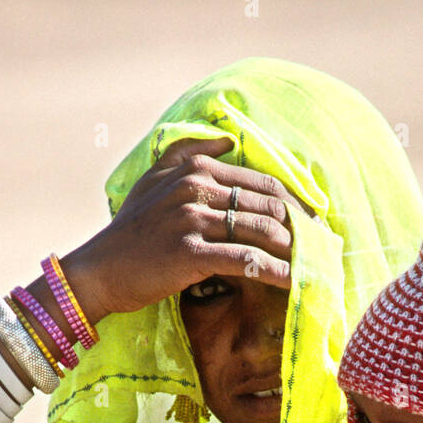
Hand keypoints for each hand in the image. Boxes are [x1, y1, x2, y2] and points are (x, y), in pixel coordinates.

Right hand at [71, 137, 305, 318]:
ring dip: (295, 250)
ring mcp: (192, 219)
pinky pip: (246, 260)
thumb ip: (185, 153)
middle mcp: (195, 186)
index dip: (295, 203)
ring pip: (262, 230)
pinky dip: (276, 272)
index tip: (314, 223)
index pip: (262, 181)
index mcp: (194, 167)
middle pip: (269, 204)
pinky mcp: (190, 253)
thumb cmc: (130, 233)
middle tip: (324, 248)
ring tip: (315, 266)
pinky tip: (294, 283)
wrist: (98, 270)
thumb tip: (228, 139)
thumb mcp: (152, 181)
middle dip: (302, 227)